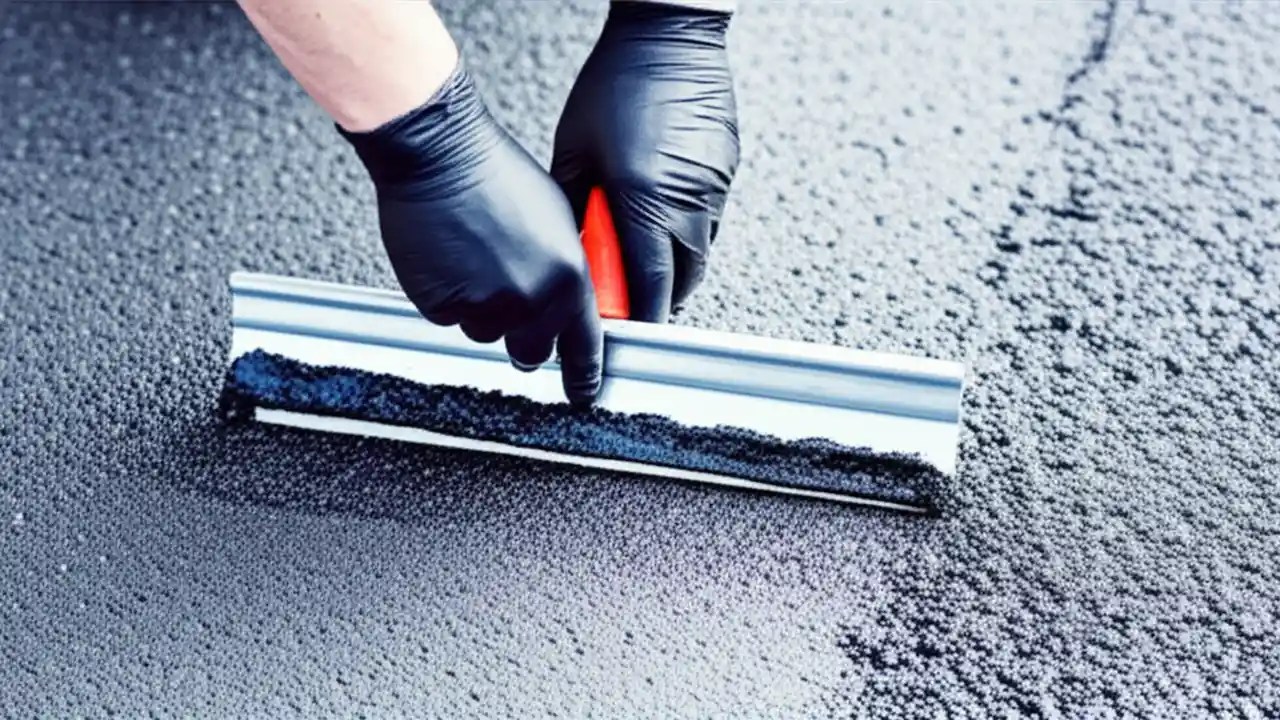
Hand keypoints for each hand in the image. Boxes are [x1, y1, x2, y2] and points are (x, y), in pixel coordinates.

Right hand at [340, 66, 603, 405]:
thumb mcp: (558, 221)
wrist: (440, 155)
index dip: (584, 375)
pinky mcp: (441, 305)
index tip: (584, 392)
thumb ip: (568, 271)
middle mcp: (530, 300)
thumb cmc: (499, 175)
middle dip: (522, 334)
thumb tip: (574, 306)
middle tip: (508, 298)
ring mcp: (484, 306)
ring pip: (487, 332)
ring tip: (475, 257)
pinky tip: (450, 257)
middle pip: (530, 351)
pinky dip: (449, 296)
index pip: (584, 346)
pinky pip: (450, 317)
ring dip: (482, 308)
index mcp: (568, 279)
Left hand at [551, 1, 739, 321]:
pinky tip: (660, 212)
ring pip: (697, 255)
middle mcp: (687, 205)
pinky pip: (708, 221)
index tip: (618, 334)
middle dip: (654, 298)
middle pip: (680, 284)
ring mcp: (713, 191)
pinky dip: (685, 230)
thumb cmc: (614, 85)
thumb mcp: (574, 152)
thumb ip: (576, 210)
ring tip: (639, 250)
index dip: (636, 321)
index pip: (650, 289)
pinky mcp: (726, 175)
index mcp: (645, 203)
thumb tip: (573, 252)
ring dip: (670, 265)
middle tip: (624, 296)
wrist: (670, 36)